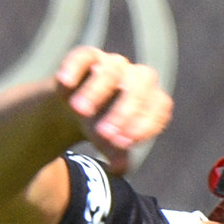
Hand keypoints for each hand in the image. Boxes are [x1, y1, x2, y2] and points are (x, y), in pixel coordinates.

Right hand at [54, 46, 171, 173]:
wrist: (75, 107)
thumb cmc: (101, 126)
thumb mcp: (109, 142)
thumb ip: (117, 153)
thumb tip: (119, 168)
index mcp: (151, 99)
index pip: (158, 107)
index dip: (145, 124)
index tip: (125, 143)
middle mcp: (135, 78)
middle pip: (138, 86)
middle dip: (122, 111)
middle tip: (103, 134)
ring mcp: (112, 64)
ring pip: (110, 71)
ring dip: (96, 91)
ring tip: (79, 111)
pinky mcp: (87, 56)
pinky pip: (84, 56)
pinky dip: (74, 68)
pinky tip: (64, 84)